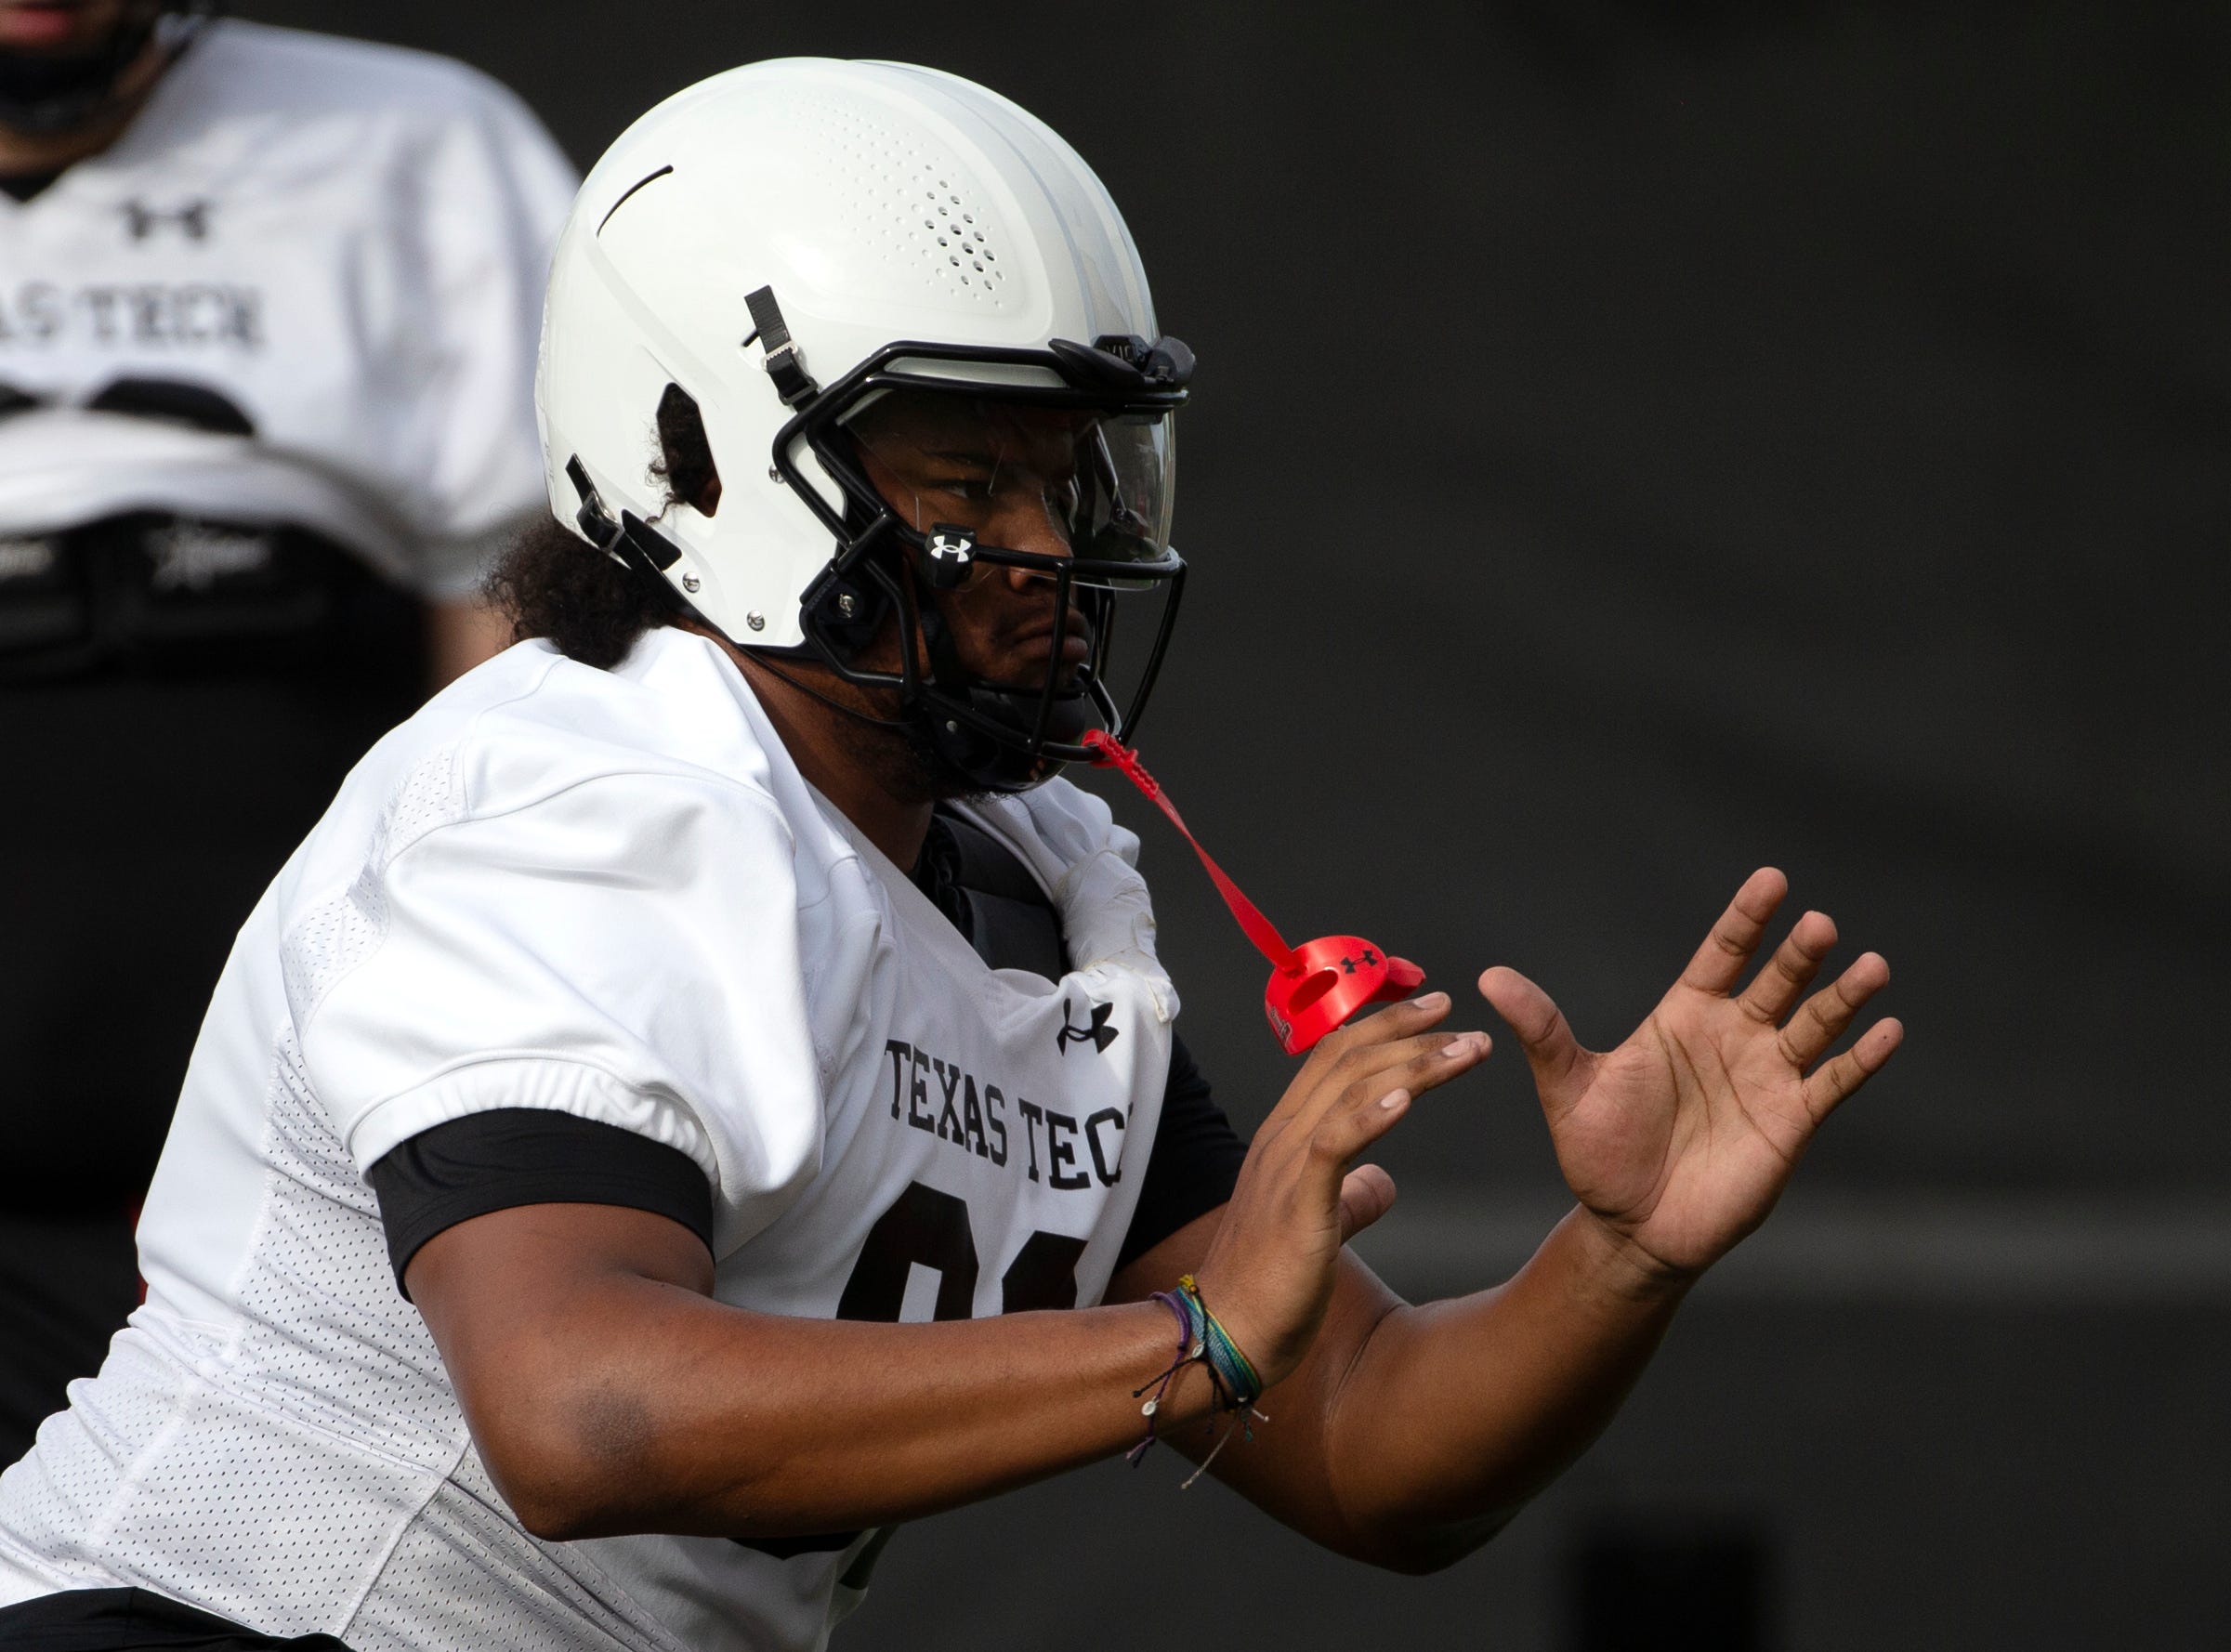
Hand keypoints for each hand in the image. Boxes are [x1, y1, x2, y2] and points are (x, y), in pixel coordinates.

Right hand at [1194, 993, 1490, 1387]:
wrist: (1225, 1333)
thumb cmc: (1271, 1287)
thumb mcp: (1319, 1225)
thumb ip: (1351, 1195)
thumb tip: (1384, 1183)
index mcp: (1286, 1137)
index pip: (1333, 1059)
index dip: (1383, 1028)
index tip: (1433, 1014)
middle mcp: (1282, 1138)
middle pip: (1346, 1060)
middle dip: (1406, 1031)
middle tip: (1457, 1014)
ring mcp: (1285, 1167)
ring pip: (1350, 1091)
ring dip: (1413, 1064)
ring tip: (1463, 1050)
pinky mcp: (1296, 1204)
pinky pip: (1332, 1146)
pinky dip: (1370, 1116)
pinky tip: (1407, 1100)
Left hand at [1480, 868, 1901, 1281]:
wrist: (1631, 1227)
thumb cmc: (1599, 1154)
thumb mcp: (1567, 1087)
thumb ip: (1543, 1030)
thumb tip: (1490, 977)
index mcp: (1683, 1016)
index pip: (1723, 952)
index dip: (1746, 918)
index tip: (1771, 880)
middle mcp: (1733, 1036)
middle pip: (1776, 980)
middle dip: (1798, 952)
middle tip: (1817, 924)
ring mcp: (1767, 1076)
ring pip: (1815, 1023)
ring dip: (1844, 996)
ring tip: (1872, 965)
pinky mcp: (1792, 1121)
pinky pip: (1834, 1083)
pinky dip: (1862, 1058)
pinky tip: (1889, 1031)